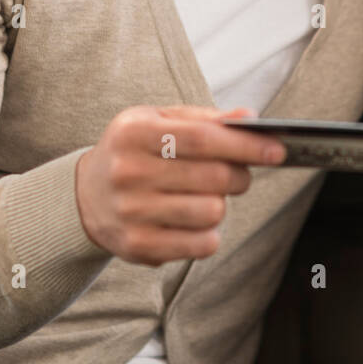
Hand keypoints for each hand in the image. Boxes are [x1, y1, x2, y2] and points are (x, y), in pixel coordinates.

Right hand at [75, 105, 285, 265]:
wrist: (84, 195)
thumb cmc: (135, 151)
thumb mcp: (159, 121)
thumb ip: (206, 118)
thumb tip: (251, 118)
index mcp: (134, 132)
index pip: (203, 138)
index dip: (245, 145)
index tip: (277, 150)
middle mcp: (127, 172)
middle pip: (213, 177)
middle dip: (240, 175)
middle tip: (238, 175)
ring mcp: (130, 212)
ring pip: (212, 212)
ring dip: (222, 204)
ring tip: (207, 196)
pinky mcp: (137, 245)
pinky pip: (201, 244)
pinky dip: (210, 234)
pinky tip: (196, 222)